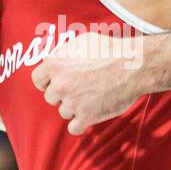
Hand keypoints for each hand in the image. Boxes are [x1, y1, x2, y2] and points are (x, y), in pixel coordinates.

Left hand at [30, 30, 144, 134]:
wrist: (133, 66)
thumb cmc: (110, 50)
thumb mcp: (82, 41)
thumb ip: (64, 52)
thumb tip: (57, 58)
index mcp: (55, 64)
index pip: (37, 80)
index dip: (47, 82)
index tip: (56, 84)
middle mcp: (60, 84)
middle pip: (50, 98)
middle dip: (63, 95)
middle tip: (80, 89)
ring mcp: (72, 102)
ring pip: (64, 112)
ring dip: (74, 108)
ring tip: (91, 98)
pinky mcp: (86, 117)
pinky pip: (74, 128)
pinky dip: (81, 124)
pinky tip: (90, 115)